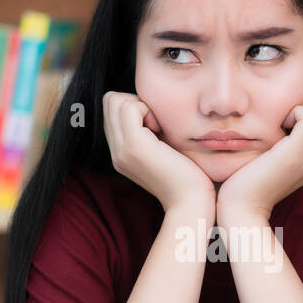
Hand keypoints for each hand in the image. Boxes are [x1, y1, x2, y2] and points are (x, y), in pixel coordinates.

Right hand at [102, 92, 215, 212]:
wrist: (191, 201)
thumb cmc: (188, 174)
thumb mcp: (163, 149)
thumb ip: (150, 131)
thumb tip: (150, 105)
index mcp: (121, 152)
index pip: (111, 109)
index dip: (134, 106)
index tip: (156, 125)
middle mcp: (115, 151)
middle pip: (110, 101)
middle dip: (135, 101)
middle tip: (157, 124)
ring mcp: (121, 148)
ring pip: (115, 100)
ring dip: (141, 105)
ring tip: (159, 128)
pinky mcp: (133, 146)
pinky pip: (130, 107)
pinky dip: (148, 109)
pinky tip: (162, 130)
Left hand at [215, 96, 302, 222]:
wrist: (242, 209)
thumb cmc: (248, 181)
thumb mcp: (274, 158)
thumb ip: (286, 142)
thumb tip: (285, 117)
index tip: (291, 119)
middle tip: (288, 118)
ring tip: (283, 124)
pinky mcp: (295, 156)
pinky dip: (295, 112)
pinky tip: (278, 128)